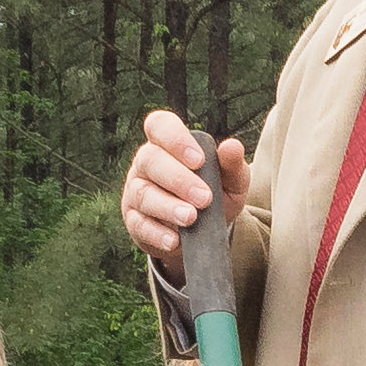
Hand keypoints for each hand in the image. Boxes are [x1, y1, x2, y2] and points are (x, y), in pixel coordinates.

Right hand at [118, 109, 243, 280]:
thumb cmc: (213, 193)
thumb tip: (232, 146)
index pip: (160, 125)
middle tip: (204, 198)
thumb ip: (232, 164)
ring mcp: (135, 191)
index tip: (198, 160)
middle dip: (178, 179)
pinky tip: (174, 240)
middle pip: (151, 160)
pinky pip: (139, 225)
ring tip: (190, 218)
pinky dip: (157, 233)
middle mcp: (146, 163)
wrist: (203, 232)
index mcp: (167, 144)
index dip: (175, 139)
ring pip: (144, 194)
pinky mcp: (133, 220)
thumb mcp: (230, 180)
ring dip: (168, 207)